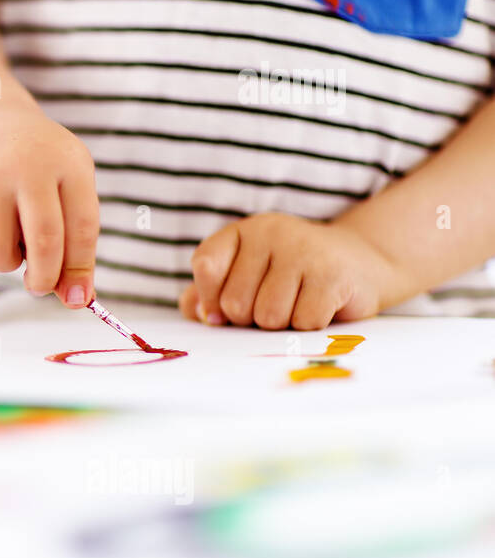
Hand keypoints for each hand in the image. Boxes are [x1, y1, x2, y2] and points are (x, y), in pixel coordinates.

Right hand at [0, 103, 98, 306]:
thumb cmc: (41, 170)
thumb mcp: (69, 189)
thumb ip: (75, 244)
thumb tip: (75, 299)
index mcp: (69, 164)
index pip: (82, 228)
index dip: (80, 270)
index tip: (76, 297)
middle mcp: (28, 166)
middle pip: (44, 241)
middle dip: (44, 278)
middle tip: (39, 285)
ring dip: (6, 262)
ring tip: (10, 241)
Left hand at [178, 213, 408, 329]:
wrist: (359, 264)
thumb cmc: (289, 278)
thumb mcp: (243, 277)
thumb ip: (207, 294)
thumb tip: (198, 313)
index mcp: (241, 232)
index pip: (205, 267)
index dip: (211, 299)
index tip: (224, 308)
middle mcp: (270, 233)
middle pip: (235, 304)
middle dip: (251, 319)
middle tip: (274, 304)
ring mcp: (303, 250)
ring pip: (268, 317)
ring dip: (282, 325)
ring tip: (297, 304)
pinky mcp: (333, 275)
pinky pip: (303, 322)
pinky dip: (309, 326)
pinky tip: (321, 305)